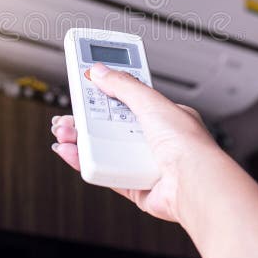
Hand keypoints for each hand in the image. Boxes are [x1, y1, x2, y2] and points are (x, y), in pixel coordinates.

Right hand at [50, 62, 221, 222]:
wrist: (193, 183)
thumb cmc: (188, 145)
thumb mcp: (152, 102)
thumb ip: (124, 86)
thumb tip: (101, 71)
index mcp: (164, 116)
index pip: (130, 97)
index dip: (108, 90)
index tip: (89, 84)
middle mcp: (155, 139)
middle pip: (111, 124)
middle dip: (86, 117)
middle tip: (70, 112)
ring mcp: (144, 163)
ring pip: (105, 148)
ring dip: (81, 139)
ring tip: (64, 132)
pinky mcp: (135, 185)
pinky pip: (105, 171)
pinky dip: (86, 162)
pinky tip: (73, 153)